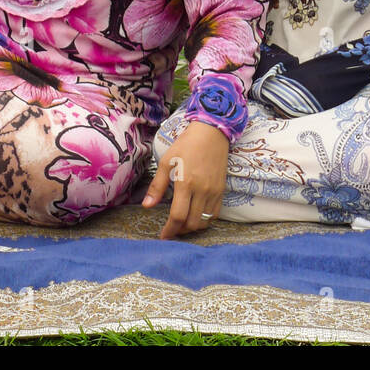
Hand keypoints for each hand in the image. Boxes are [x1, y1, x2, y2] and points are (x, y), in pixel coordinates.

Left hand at [142, 120, 228, 238]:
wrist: (212, 133)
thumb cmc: (186, 145)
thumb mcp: (167, 162)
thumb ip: (157, 186)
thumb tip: (146, 206)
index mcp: (186, 183)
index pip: (178, 216)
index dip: (169, 230)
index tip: (163, 236)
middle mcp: (202, 190)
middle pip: (192, 223)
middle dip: (180, 231)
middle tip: (171, 230)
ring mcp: (214, 191)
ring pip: (205, 221)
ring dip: (193, 227)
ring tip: (183, 224)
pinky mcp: (222, 190)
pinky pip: (215, 213)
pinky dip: (205, 220)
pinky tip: (196, 215)